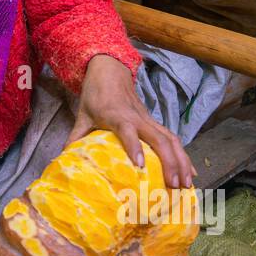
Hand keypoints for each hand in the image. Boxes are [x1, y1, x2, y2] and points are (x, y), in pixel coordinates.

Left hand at [67, 54, 194, 188]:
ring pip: (171, 139)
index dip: (134, 146)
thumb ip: (76, 136)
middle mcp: (137, 118)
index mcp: (117, 115)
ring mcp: (149, 120)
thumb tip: (65, 158)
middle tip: (174, 186)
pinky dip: (183, 155)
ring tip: (187, 184)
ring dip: (181, 161)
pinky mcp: (155, 122)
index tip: (140, 165)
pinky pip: (173, 139)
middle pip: (158, 138)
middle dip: (169, 162)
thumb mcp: (83, 114)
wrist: (110, 70)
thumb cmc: (96, 94)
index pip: (128, 131)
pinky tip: (190, 172)